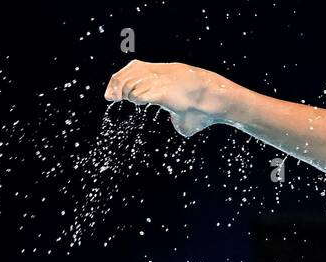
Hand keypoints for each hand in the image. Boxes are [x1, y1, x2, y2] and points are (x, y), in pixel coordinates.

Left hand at [104, 60, 225, 136]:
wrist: (216, 102)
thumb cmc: (205, 111)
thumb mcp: (188, 117)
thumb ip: (178, 120)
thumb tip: (178, 125)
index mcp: (163, 76)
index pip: (134, 71)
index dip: (121, 80)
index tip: (111, 94)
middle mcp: (159, 74)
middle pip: (128, 73)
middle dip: (116, 85)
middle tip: (110, 98)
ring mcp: (160, 80)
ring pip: (130, 81)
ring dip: (124, 92)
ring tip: (125, 100)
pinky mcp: (161, 89)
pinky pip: (140, 92)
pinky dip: (134, 97)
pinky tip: (137, 102)